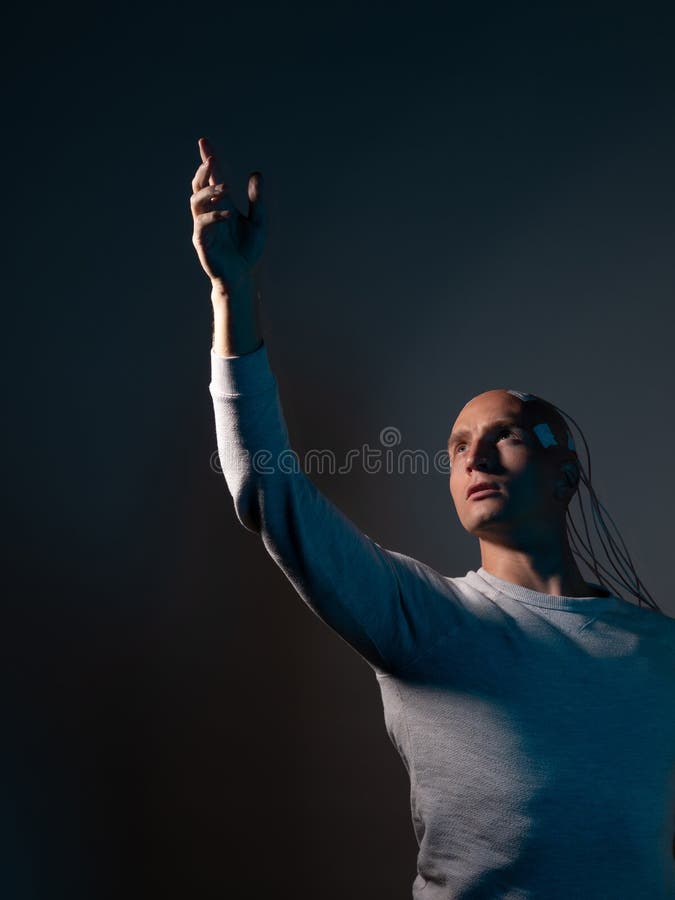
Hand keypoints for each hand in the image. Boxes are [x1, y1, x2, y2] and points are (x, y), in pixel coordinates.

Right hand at [190, 137, 264, 293]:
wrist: (242, 275)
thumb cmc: (248, 250)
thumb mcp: (258, 222)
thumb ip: (257, 200)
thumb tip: (256, 174)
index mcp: (222, 206)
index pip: (212, 179)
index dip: (208, 160)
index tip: (204, 141)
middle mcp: (210, 213)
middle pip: (198, 185)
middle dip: (203, 171)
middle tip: (212, 160)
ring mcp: (203, 226)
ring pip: (195, 201)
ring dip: (208, 192)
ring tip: (225, 190)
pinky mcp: (201, 241)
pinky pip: (202, 223)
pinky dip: (214, 216)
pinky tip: (228, 214)